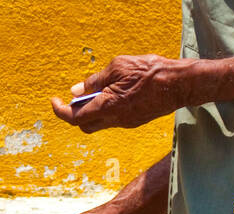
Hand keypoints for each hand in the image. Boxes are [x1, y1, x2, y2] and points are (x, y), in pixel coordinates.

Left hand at [50, 54, 192, 132]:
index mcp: (108, 106)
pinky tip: (115, 93)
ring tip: (99, 90)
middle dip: (76, 114)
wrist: (178, 85)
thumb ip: (95, 80)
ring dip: (93, 110)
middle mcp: (115, 120)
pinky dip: (107, 109)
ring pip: (100, 122)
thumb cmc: (149, 71)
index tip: (55, 101)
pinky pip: (114, 119)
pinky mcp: (135, 122)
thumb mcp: (118, 67)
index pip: (75, 117)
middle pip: (85, 125)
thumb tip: (76, 91)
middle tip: (76, 97)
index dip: (60, 111)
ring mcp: (126, 123)